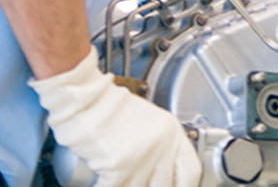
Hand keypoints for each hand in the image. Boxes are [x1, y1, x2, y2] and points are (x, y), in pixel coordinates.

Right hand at [30, 49, 200, 186]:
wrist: (85, 98)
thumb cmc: (110, 106)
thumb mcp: (149, 119)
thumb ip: (161, 143)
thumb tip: (163, 168)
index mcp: (172, 132)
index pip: (191, 171)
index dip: (184, 185)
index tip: (174, 186)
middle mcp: (161, 146)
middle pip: (165, 185)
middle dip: (153, 186)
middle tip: (141, 181)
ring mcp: (141, 158)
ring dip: (127, 186)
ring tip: (121, 178)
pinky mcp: (119, 166)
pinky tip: (102, 182)